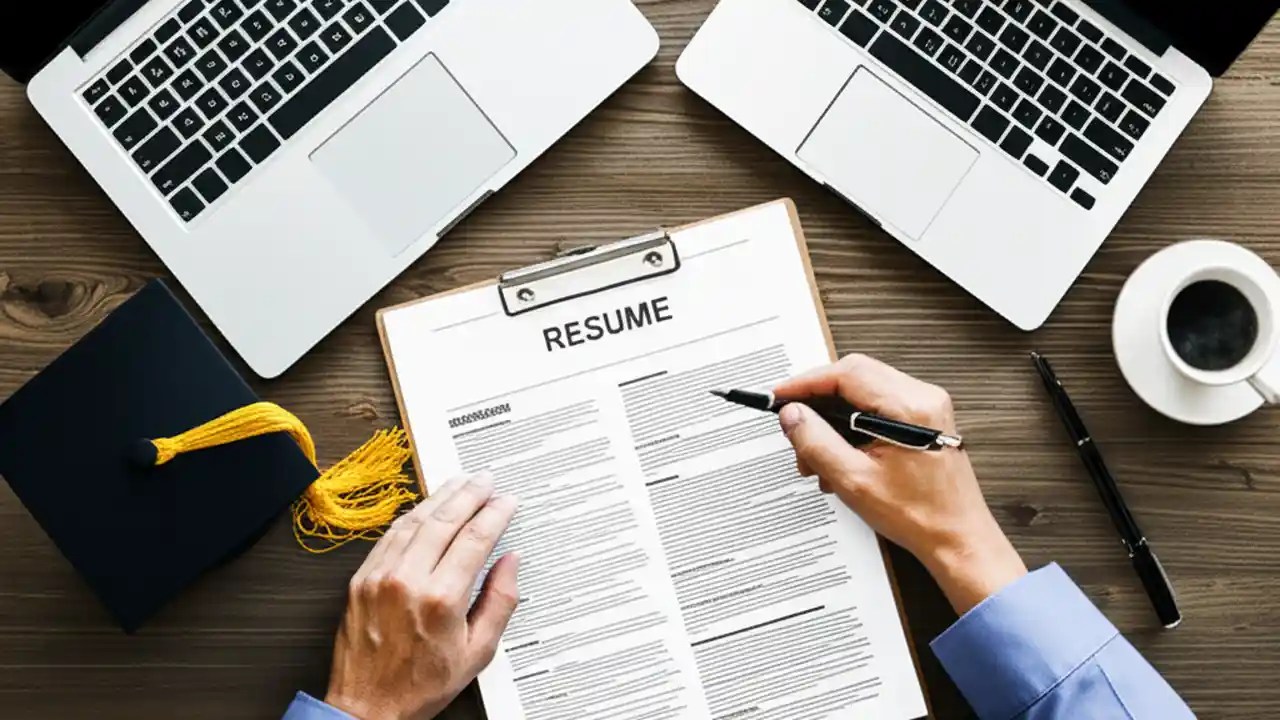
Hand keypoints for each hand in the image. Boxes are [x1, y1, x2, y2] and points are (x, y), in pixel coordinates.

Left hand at [324, 474, 519, 719]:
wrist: (367, 706)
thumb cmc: (420, 685)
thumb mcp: (477, 652)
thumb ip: (500, 602)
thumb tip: (511, 563)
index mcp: (441, 598)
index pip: (475, 539)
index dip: (495, 514)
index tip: (507, 502)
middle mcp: (408, 580)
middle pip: (445, 520)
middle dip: (470, 494)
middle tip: (486, 480)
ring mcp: (380, 576)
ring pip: (415, 520)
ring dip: (440, 497)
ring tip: (460, 483)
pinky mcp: (361, 579)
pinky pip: (390, 535)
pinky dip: (411, 515)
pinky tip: (425, 507)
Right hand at [774, 354, 1025, 613]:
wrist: (958, 539)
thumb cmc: (919, 516)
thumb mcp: (853, 481)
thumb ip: (816, 442)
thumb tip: (791, 415)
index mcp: (909, 408)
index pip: (846, 374)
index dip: (806, 383)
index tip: (780, 397)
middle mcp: (923, 398)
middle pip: (855, 376)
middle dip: (818, 403)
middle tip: (795, 429)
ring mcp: (927, 406)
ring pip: (864, 392)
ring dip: (834, 419)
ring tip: (817, 457)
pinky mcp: (925, 419)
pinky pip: (879, 406)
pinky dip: (852, 426)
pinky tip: (841, 457)